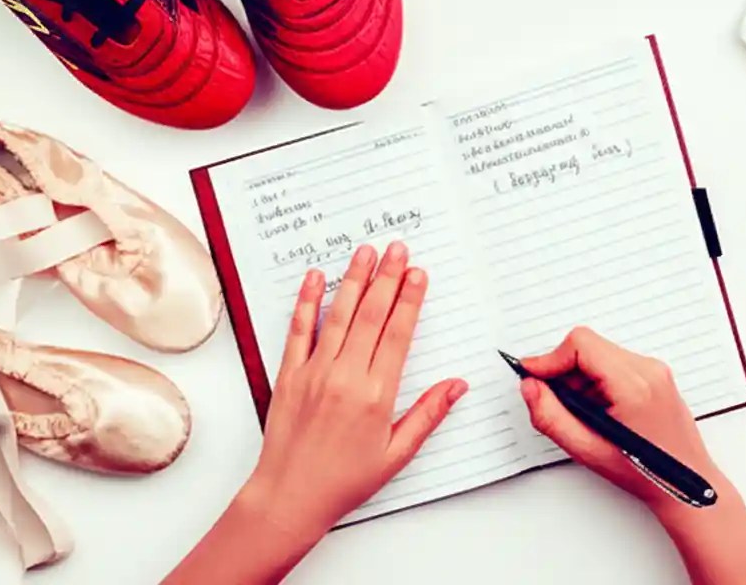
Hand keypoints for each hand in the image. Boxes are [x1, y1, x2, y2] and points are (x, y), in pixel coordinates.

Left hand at [163, 242, 465, 584]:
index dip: (410, 300)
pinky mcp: (289, 375)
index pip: (398, 334)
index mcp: (377, 395)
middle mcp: (346, 377)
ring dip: (355, 280)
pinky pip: (299, 331)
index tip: (418, 274)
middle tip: (397, 249)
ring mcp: (315, 373)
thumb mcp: (397, 453)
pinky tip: (315, 278)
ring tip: (366, 252)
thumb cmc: (344, 481)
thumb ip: (427, 414)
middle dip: (388, 278)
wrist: (290, 496)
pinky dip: (308, 302)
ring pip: (340, 316)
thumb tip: (457, 385)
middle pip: (372, 316)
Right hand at [519, 328, 745, 584]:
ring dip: (580, 378)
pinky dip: (597, 381)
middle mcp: (648, 370)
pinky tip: (599, 411)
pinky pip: (614, 363)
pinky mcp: (655, 375)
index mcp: (633, 385)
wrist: (686, 485)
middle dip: (564, 371)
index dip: (549, 359)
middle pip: (588, 347)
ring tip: (583, 414)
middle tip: (555, 401)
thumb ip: (550, 416)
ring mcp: (655, 371)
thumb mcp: (587, 450)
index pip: (580, 345)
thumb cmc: (646, 472)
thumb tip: (530, 388)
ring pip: (600, 354)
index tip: (532, 376)